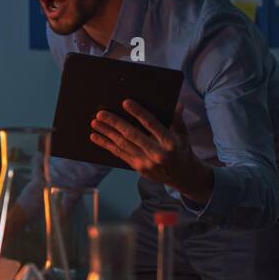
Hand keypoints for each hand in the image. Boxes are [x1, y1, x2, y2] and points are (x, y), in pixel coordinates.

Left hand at [90, 100, 214, 204]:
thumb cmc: (182, 150)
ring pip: (122, 145)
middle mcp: (157, 154)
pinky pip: (119, 154)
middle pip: (132, 135)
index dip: (138, 113)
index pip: (152, 124)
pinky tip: (95, 137)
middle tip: (100, 113)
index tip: (125, 103)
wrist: (183, 177)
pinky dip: (106, 145)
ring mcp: (146, 162)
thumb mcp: (183, 134)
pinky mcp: (138, 168)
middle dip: (115, 123)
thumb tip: (177, 104)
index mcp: (170, 142)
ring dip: (106, 133)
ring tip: (95, 123)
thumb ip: (177, 119)